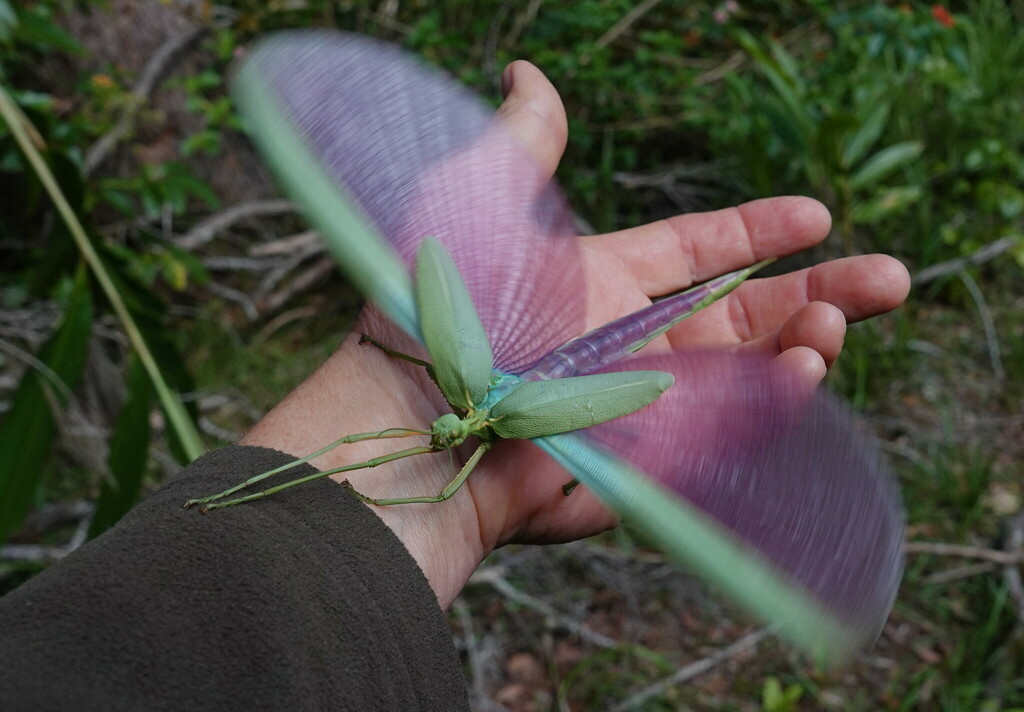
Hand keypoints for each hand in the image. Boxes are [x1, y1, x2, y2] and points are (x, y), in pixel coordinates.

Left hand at [240, 61, 909, 608]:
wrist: (422, 420)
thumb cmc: (445, 311)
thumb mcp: (480, 205)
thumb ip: (522, 143)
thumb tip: (527, 73)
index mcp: (599, 284)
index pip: (695, 253)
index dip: (757, 230)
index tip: (817, 215)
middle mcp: (628, 346)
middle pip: (744, 317)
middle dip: (819, 295)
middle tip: (890, 280)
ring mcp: (640, 406)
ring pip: (748, 375)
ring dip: (804, 346)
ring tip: (833, 323)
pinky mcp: (645, 462)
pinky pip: (726, 435)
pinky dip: (772, 405)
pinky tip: (802, 370)